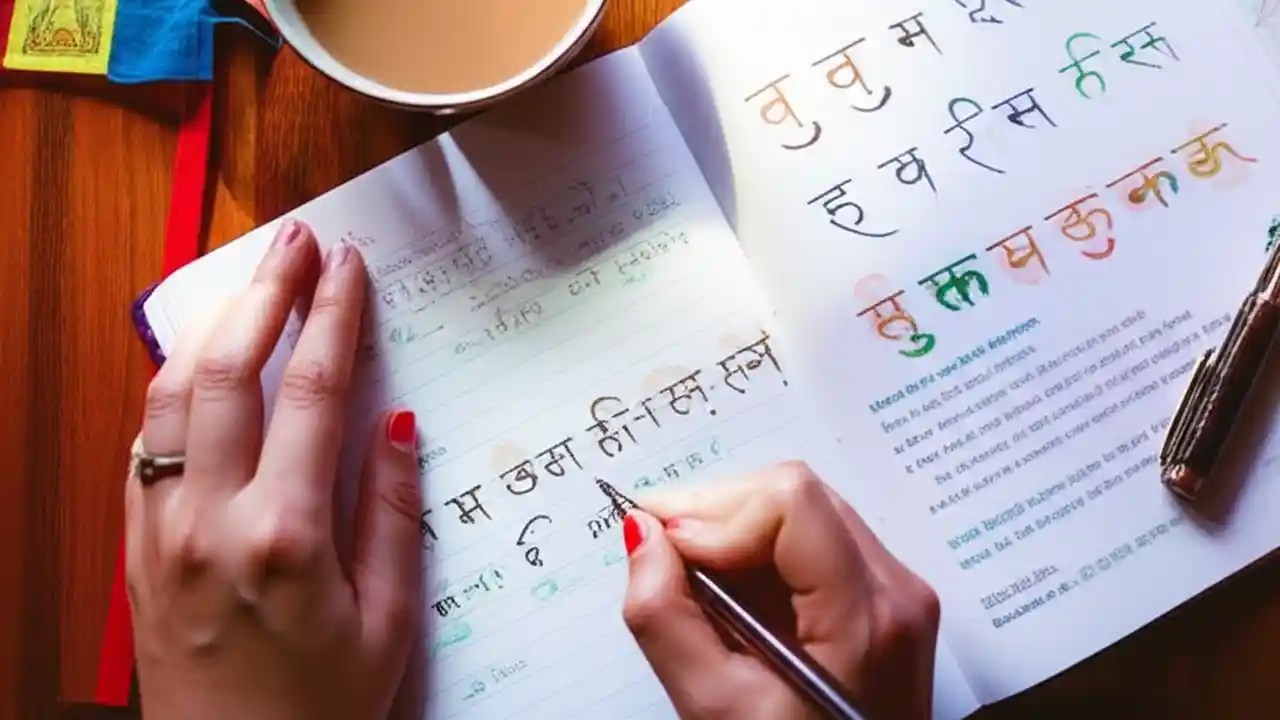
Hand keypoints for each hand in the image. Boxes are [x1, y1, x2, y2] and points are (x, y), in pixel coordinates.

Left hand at [126, 220, 424, 719]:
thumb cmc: (319, 712)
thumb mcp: (388, 624)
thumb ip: (391, 516)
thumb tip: (399, 428)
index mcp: (286, 533)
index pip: (310, 390)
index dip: (333, 315)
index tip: (349, 266)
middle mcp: (211, 519)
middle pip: (227, 370)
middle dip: (265, 290)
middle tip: (295, 239)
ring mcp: (162, 532)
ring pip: (167, 397)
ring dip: (210, 327)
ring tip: (246, 284)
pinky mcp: (138, 551)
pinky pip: (143, 447)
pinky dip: (170, 391)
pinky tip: (198, 371)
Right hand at [622, 462, 939, 719]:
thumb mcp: (716, 709)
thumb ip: (667, 618)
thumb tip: (641, 533)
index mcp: (866, 618)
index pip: (791, 501)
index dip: (716, 514)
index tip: (669, 548)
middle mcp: (896, 591)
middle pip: (796, 494)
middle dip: (716, 513)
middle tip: (659, 548)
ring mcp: (896, 592)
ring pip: (803, 509)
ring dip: (733, 530)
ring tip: (691, 579)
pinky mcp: (883, 598)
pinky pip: (814, 539)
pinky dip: (758, 552)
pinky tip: (729, 594)